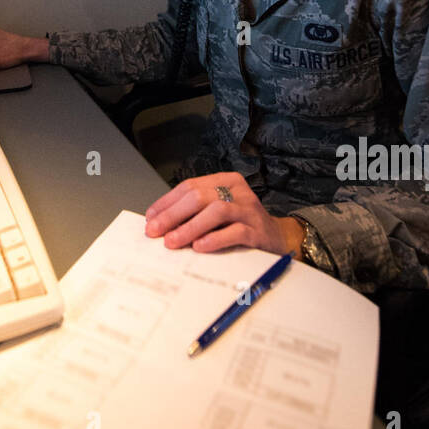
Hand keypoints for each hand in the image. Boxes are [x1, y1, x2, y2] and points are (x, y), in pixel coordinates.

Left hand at [144, 172, 302, 256]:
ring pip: (216, 211)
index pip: (190, 187)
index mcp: (225, 181)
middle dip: (173, 214)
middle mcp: (238, 191)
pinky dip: (215, 239)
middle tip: (156, 231)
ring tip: (173, 241)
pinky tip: (200, 247)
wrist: (277, 238)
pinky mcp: (258, 230)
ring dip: (190, 227)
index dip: (167, 202)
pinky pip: (235, 232)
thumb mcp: (217, 213)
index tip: (151, 218)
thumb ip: (194, 213)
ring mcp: (249, 210)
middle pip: (199, 196)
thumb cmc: (241, 225)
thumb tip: (159, 223)